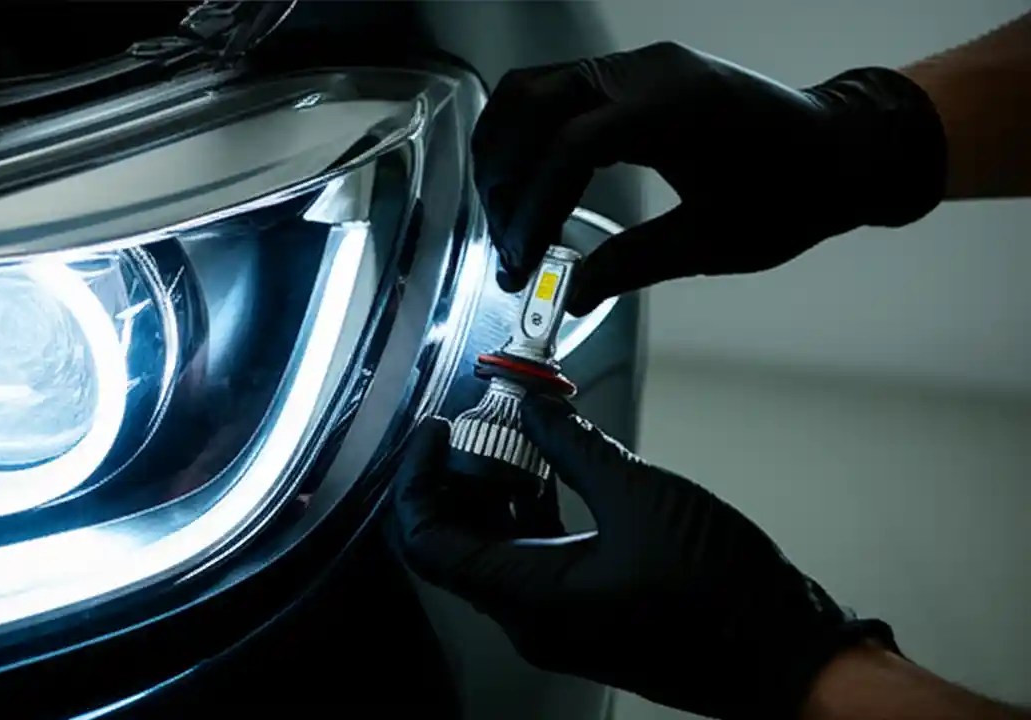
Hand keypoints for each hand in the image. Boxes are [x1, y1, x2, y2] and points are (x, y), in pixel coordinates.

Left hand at [392, 399, 895, 719]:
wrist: (786, 655)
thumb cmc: (722, 592)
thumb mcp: (642, 496)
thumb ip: (577, 446)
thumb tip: (535, 407)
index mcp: (531, 599)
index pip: (429, 541)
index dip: (418, 479)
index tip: (435, 429)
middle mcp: (531, 618)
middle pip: (454, 542)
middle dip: (456, 476)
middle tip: (479, 421)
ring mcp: (556, 618)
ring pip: (493, 548)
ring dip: (493, 490)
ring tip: (515, 431)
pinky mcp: (583, 609)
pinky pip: (530, 557)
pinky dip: (527, 510)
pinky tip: (549, 465)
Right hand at [473, 42, 946, 310]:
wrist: (840, 149)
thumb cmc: (792, 195)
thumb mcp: (712, 243)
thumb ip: (633, 264)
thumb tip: (572, 295)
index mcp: (672, 109)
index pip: (568, 147)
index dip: (532, 208)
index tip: (521, 262)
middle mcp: (646, 72)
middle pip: (532, 104)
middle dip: (504, 179)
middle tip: (505, 244)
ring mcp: (637, 65)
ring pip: (532, 88)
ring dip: (505, 150)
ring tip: (505, 214)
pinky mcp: (633, 74)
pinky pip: (555, 89)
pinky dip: (527, 133)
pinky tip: (530, 183)